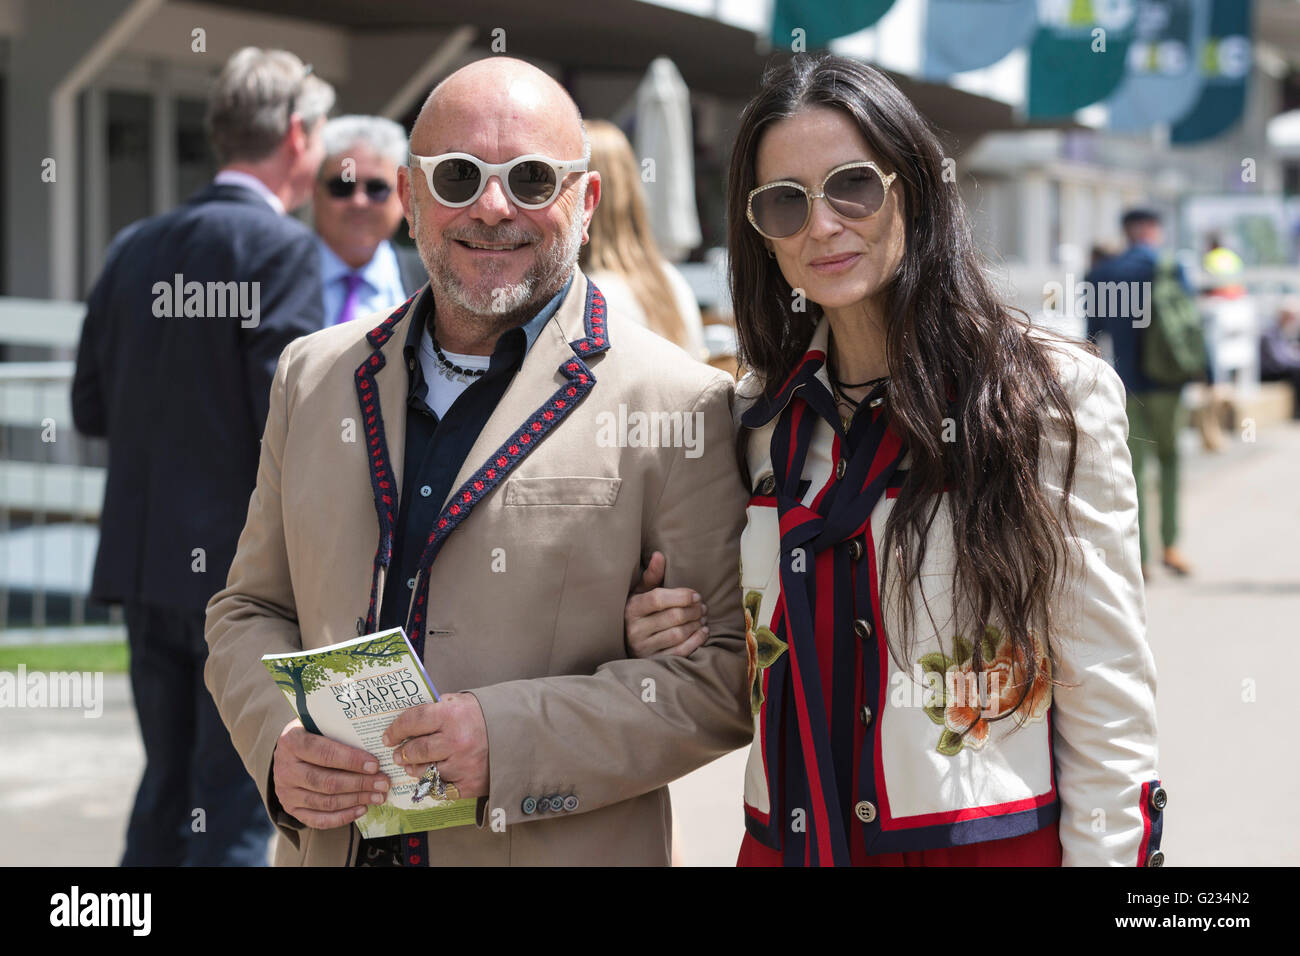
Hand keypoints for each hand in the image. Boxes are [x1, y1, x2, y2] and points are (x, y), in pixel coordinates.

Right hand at [273, 718, 389, 829]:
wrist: (288, 752)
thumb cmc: (312, 734)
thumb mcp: (319, 725)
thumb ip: (340, 732)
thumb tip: (377, 745)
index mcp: (291, 741)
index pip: (324, 753)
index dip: (351, 760)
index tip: (375, 765)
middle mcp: (285, 768)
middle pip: (326, 781)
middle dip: (359, 783)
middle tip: (383, 783)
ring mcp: (286, 791)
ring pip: (325, 801)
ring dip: (356, 800)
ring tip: (378, 796)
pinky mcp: (291, 808)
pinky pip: (318, 819)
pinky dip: (343, 817)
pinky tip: (362, 809)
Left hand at [382, 692, 488, 798]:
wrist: (519, 733)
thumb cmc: (485, 716)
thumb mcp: (462, 702)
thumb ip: (436, 708)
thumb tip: (409, 719)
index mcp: (452, 714)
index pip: (413, 721)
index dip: (396, 729)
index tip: (388, 736)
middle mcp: (457, 740)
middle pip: (416, 750)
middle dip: (403, 753)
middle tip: (399, 754)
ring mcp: (463, 765)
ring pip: (425, 772)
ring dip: (415, 769)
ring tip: (412, 765)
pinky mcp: (470, 784)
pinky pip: (440, 789)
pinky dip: (433, 784)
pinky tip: (431, 777)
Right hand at [624, 550, 707, 657]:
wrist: (626, 642)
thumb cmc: (639, 612)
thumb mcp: (640, 592)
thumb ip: (652, 575)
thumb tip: (659, 555)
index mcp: (631, 608)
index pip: (657, 599)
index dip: (680, 596)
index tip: (695, 594)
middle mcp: (634, 629)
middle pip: (672, 617)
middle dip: (692, 610)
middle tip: (703, 606)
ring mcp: (644, 648)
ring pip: (677, 634)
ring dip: (696, 624)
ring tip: (703, 617)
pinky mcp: (654, 661)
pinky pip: (680, 652)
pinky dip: (696, 641)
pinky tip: (703, 631)